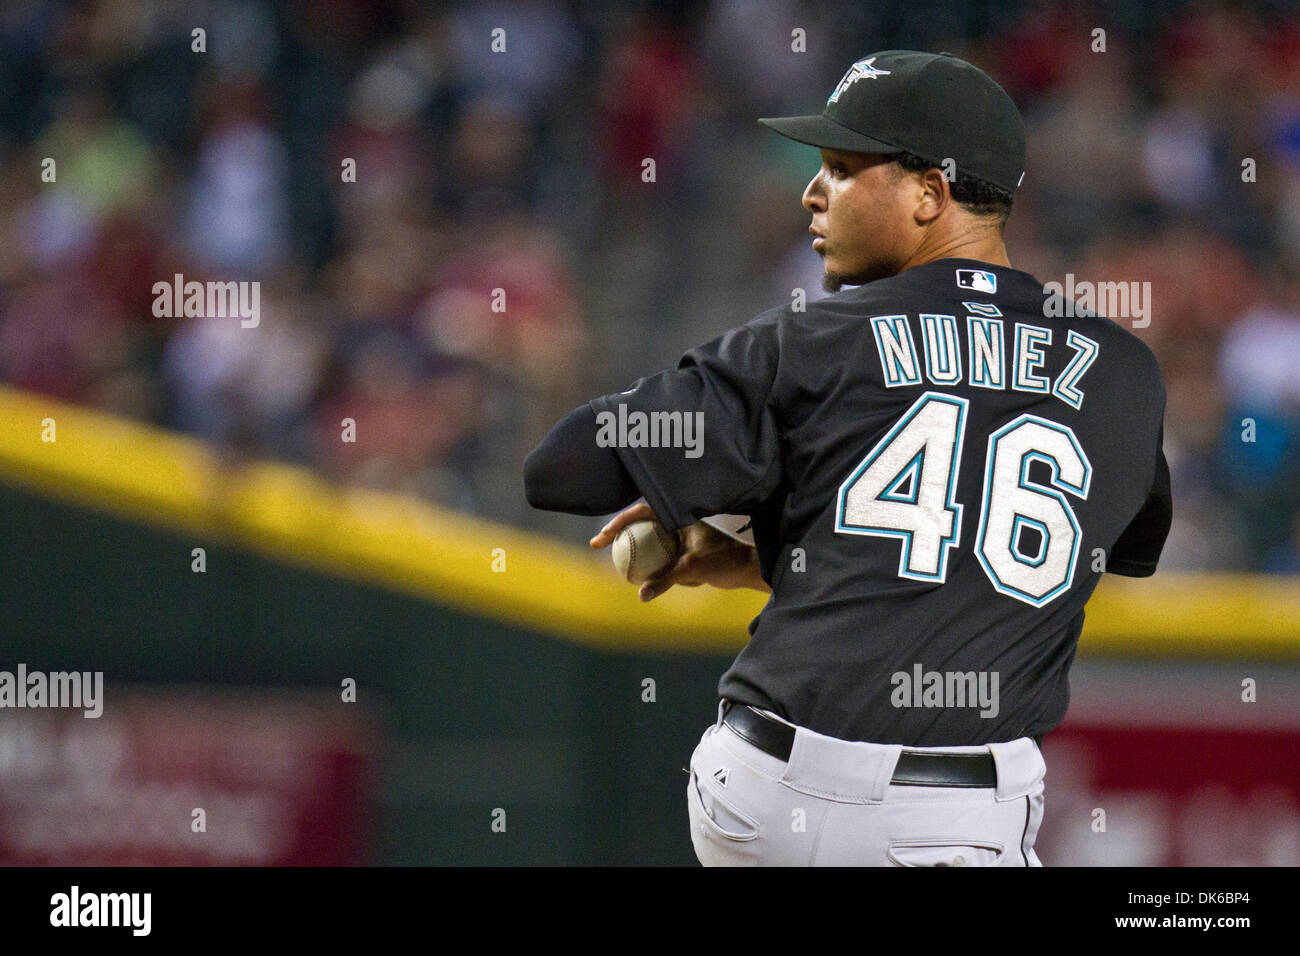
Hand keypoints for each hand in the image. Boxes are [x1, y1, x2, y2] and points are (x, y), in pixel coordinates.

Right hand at [590, 501, 770, 601]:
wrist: (745, 568)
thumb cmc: (722, 560)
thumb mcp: (691, 569)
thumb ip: (665, 580)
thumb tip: (641, 595)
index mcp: (678, 512)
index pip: (640, 511)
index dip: (617, 522)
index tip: (603, 537)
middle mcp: (675, 520)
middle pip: (638, 523)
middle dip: (615, 532)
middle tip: (597, 544)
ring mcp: (677, 534)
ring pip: (645, 538)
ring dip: (628, 545)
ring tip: (609, 556)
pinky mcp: (680, 549)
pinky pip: (656, 554)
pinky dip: (644, 561)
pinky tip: (634, 575)